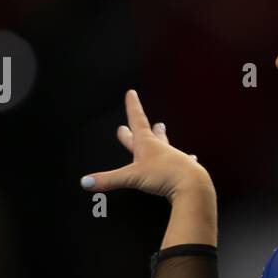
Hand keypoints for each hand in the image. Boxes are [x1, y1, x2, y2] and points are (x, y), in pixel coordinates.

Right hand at [80, 90, 212, 199]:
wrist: (191, 184)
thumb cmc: (163, 175)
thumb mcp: (131, 177)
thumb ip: (108, 180)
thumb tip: (85, 182)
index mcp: (146, 144)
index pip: (137, 120)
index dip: (133, 106)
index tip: (132, 93)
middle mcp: (159, 147)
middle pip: (146, 133)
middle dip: (136, 126)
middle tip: (130, 121)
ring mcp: (172, 157)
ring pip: (164, 143)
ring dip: (161, 136)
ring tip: (161, 128)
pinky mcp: (182, 169)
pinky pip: (181, 161)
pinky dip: (183, 159)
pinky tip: (191, 157)